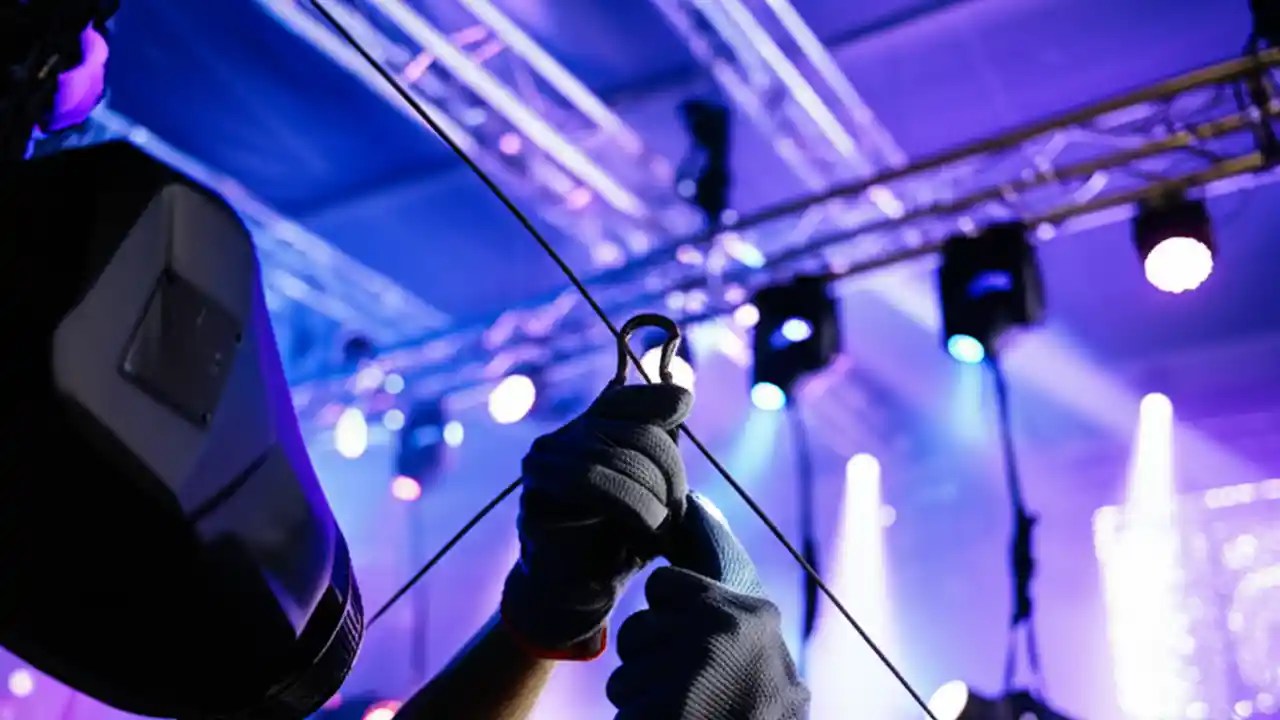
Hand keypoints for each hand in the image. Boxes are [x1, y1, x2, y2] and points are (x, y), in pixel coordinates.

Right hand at [501, 383, 691, 659]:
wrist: (576, 597)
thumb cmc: (618, 540)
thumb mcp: (651, 488)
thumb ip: (660, 444)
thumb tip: (682, 392)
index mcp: (585, 430)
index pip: (627, 398)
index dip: (659, 406)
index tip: (683, 424)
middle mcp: (558, 440)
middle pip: (635, 433)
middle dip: (670, 472)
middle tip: (679, 510)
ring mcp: (541, 467)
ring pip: (614, 457)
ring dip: (653, 495)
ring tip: (664, 527)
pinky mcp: (535, 498)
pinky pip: (591, 483)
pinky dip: (632, 506)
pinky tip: (647, 533)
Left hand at [607, 494, 810, 718]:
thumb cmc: (759, 713)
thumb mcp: (765, 655)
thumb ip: (732, 602)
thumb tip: (697, 510)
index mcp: (752, 612)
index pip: (666, 585)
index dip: (668, 619)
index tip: (693, 653)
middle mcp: (723, 630)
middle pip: (639, 627)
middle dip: (650, 661)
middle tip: (691, 695)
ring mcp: (694, 668)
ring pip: (626, 668)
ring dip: (643, 696)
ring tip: (685, 714)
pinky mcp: (667, 706)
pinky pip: (622, 699)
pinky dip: (637, 719)